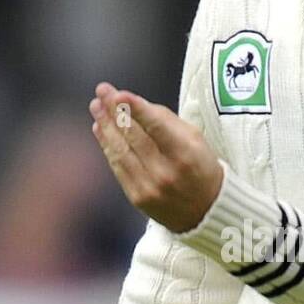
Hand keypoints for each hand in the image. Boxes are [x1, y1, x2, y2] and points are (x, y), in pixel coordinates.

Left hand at [88, 82, 223, 233]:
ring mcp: (149, 187)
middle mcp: (166, 173)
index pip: (157, 127)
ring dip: (106, 125)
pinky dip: (107, 146)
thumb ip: (167, 122)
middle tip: (102, 91)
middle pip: (134, 136)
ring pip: (121, 150)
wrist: (207, 212)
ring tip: (96, 106)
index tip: (119, 94)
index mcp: (185, 155)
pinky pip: (118, 166)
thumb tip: (136, 105)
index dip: (136, 109)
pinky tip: (100, 129)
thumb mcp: (196, 140)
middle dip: (115, 111)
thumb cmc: (200, 168)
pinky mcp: (136, 197)